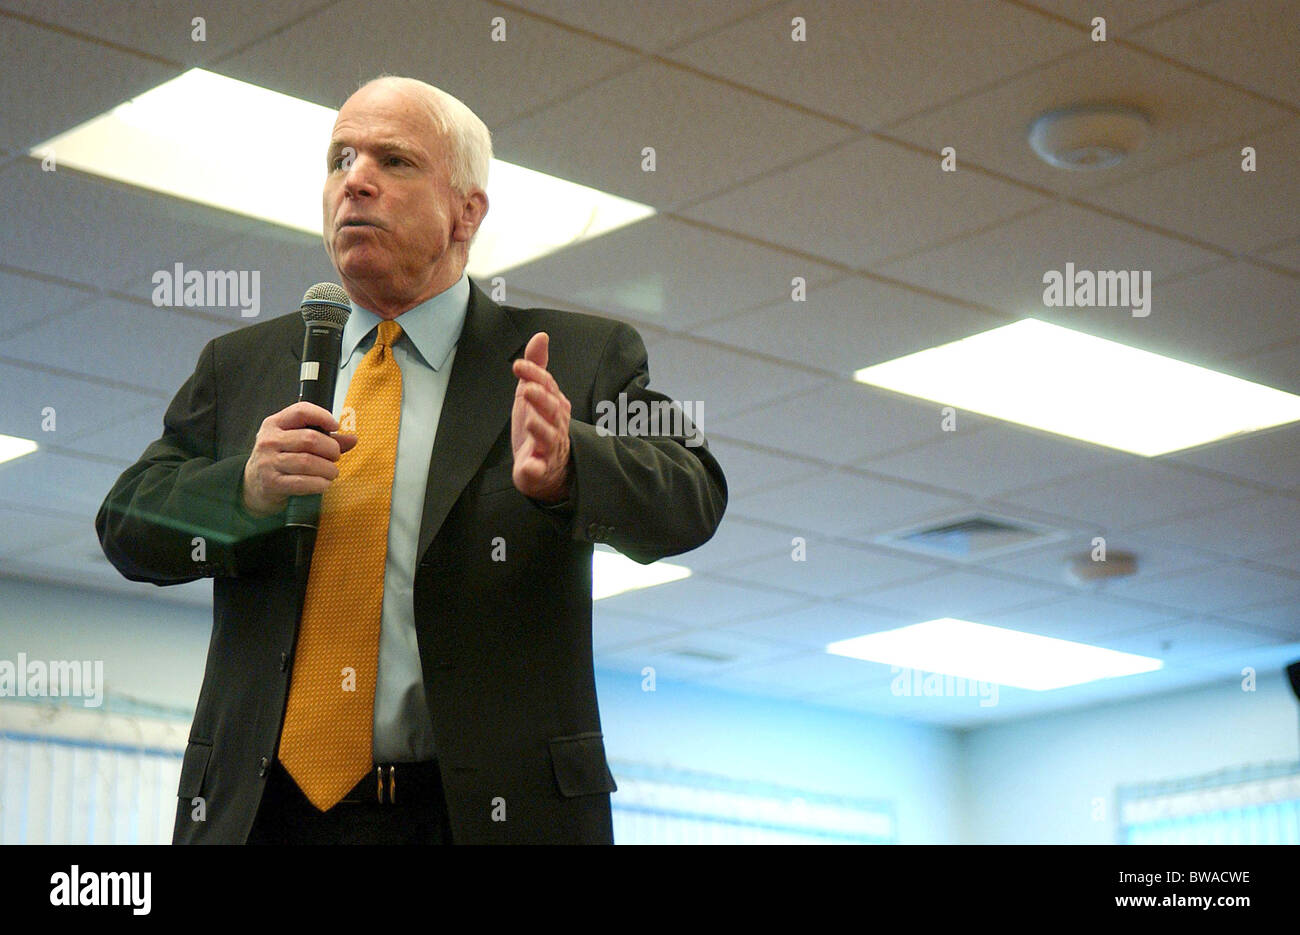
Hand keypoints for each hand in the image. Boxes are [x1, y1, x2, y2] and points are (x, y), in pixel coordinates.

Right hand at [241, 402, 357, 515]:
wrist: (253, 486)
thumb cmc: (279, 460)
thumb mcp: (295, 443)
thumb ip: (324, 438)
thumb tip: (353, 438)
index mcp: (275, 424)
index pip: (301, 411)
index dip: (322, 416)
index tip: (335, 426)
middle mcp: (269, 440)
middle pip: (310, 439)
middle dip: (331, 449)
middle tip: (336, 456)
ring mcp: (268, 462)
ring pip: (308, 462)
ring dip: (328, 469)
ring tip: (332, 472)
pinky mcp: (272, 483)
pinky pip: (303, 482)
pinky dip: (320, 484)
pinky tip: (324, 483)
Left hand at [511, 332, 571, 502]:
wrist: (545, 469)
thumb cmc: (539, 427)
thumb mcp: (533, 394)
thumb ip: (537, 367)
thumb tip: (540, 336)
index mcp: (555, 405)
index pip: (548, 386)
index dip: (534, 375)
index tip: (519, 365)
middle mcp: (556, 425)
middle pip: (552, 410)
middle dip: (541, 399)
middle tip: (527, 389)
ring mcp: (550, 448)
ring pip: (549, 438)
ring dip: (540, 429)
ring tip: (530, 420)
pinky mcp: (541, 470)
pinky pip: (540, 470)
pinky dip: (536, 468)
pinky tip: (529, 466)